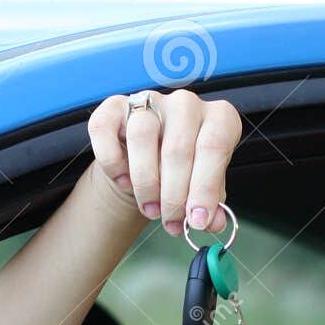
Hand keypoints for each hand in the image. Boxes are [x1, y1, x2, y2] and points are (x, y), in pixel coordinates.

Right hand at [86, 88, 242, 237]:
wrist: (151, 162)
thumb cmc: (186, 172)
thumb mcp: (204, 188)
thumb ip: (211, 204)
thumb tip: (213, 222)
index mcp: (219, 118)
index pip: (214, 147)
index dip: (205, 188)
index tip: (197, 220)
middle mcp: (187, 104)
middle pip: (177, 148)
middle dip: (173, 196)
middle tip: (172, 223)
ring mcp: (151, 101)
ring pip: (142, 135)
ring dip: (145, 182)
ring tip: (151, 209)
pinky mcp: (117, 106)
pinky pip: (105, 130)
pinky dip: (112, 162)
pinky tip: (124, 183)